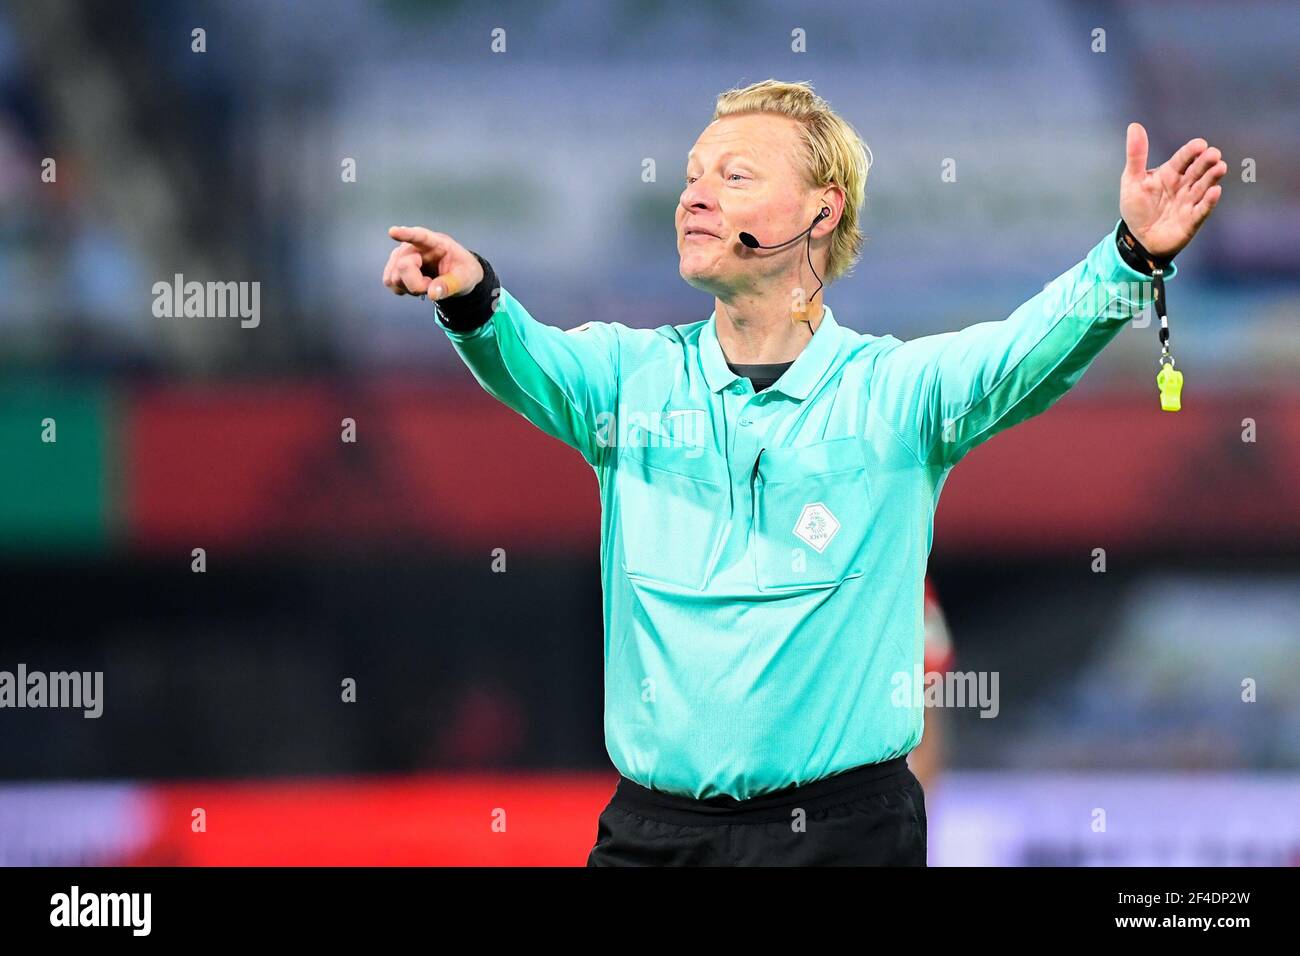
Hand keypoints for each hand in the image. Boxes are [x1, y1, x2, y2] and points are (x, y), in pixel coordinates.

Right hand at [383, 226, 484, 299]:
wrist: (457, 275)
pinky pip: (390, 282)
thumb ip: (450, 285)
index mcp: (435, 242)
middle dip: (416, 284)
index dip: (406, 234)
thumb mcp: (465, 279)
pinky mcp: (394, 267)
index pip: (420, 236)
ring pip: (394, 277)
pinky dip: (403, 289)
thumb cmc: (461, 270)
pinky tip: (416, 285)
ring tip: (427, 283)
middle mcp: (413, 246)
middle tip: (433, 286)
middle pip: (403, 266)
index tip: (393, 232)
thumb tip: (432, 293)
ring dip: (410, 288)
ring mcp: (401, 255)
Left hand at [1119, 122, 1225, 259]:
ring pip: (1204, 187)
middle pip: (1198, 170)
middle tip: (1213, 154)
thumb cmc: (1137, 207)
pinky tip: (1215, 192)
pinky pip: (1202, 210)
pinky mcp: (1192, 220)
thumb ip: (1136, 155)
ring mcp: (1190, 202)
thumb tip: (1134, 125)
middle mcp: (1184, 184)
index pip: (1184, 158)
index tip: (1199, 144)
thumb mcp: (1132, 180)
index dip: (1191, 151)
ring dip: (1212, 177)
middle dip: (1206, 162)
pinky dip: (1209, 202)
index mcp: (1171, 173)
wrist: (1137, 238)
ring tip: (1220, 167)